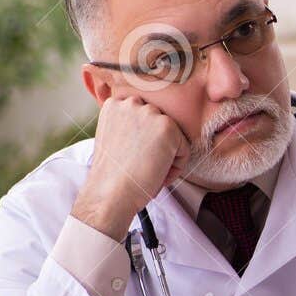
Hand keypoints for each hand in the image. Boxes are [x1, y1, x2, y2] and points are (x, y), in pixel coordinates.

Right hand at [71, 96, 191, 239]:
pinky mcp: (167, 127)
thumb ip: (130, 125)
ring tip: (149, 171)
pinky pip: (184, 149)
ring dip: (167, 156)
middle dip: (156, 147)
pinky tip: (157, 174)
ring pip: (173, 137)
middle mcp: (131, 103)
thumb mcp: (114, 138)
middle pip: (159, 126)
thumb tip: (152, 129)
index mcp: (114, 104)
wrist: (111, 193)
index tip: (133, 158)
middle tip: (142, 166)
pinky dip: (176, 167)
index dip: (143, 142)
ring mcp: (150, 113)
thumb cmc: (113, 174)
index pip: (145, 118)